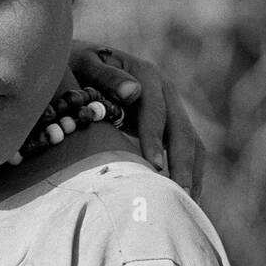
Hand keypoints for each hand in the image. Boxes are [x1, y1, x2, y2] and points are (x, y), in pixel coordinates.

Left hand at [69, 41, 204, 199]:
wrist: (82, 61)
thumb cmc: (74, 64)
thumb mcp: (83, 63)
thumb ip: (105, 76)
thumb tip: (133, 92)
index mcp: (145, 75)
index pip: (154, 110)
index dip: (154, 138)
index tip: (153, 166)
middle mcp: (165, 90)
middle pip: (181, 129)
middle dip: (181, 162)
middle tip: (177, 193)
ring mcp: (170, 106)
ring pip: (190, 141)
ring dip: (191, 171)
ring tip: (186, 203)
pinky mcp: (169, 122)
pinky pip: (185, 148)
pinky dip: (188, 171)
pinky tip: (184, 197)